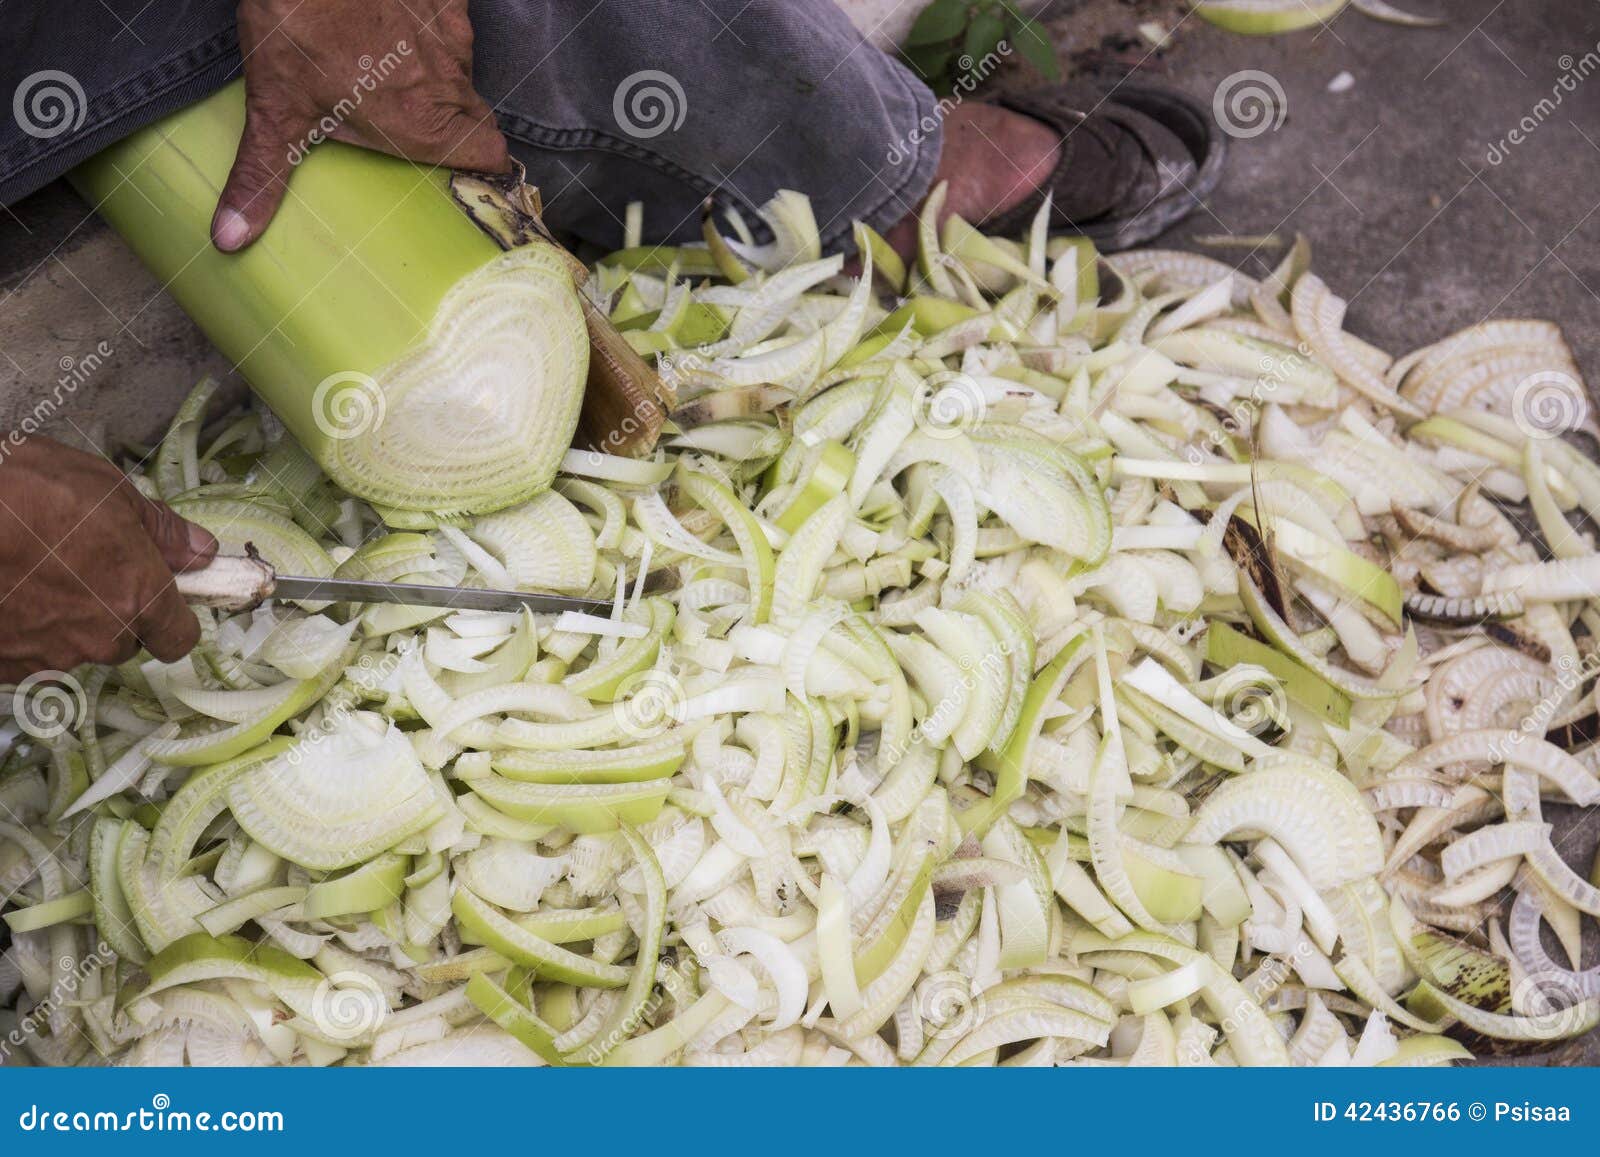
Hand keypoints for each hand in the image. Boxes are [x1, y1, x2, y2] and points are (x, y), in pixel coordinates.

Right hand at [0, 438, 217, 681]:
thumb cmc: (26, 491)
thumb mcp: (109, 490)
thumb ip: (162, 530)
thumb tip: (201, 552)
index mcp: (138, 597)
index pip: (179, 638)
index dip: (173, 618)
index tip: (163, 597)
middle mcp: (99, 638)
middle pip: (124, 641)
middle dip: (113, 612)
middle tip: (81, 568)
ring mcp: (46, 657)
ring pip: (72, 647)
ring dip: (62, 620)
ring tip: (33, 572)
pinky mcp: (4, 666)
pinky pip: (26, 654)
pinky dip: (21, 629)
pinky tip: (7, 590)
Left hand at [212, 0, 510, 251]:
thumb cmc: (295, 31)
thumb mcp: (275, 111)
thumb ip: (263, 176)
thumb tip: (231, 238)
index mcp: (423, 124)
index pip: (491, 155)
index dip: (482, 164)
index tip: (461, 168)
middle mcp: (450, 81)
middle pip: (476, 115)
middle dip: (452, 121)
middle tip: (409, 119)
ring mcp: (452, 32)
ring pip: (461, 67)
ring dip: (435, 72)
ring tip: (387, 63)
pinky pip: (450, 23)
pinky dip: (427, 28)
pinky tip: (390, 23)